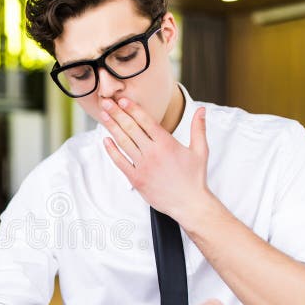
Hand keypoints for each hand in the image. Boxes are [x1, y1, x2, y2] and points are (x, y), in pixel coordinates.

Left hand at [100, 98, 211, 223]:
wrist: (189, 203)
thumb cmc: (195, 178)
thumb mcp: (200, 151)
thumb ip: (198, 128)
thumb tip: (201, 110)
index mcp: (167, 143)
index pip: (146, 121)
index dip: (133, 109)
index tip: (123, 100)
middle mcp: (153, 153)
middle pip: (131, 128)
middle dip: (117, 114)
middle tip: (106, 103)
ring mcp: (143, 166)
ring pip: (124, 142)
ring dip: (112, 127)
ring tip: (104, 116)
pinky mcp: (136, 179)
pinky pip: (120, 162)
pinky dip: (112, 151)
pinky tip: (106, 141)